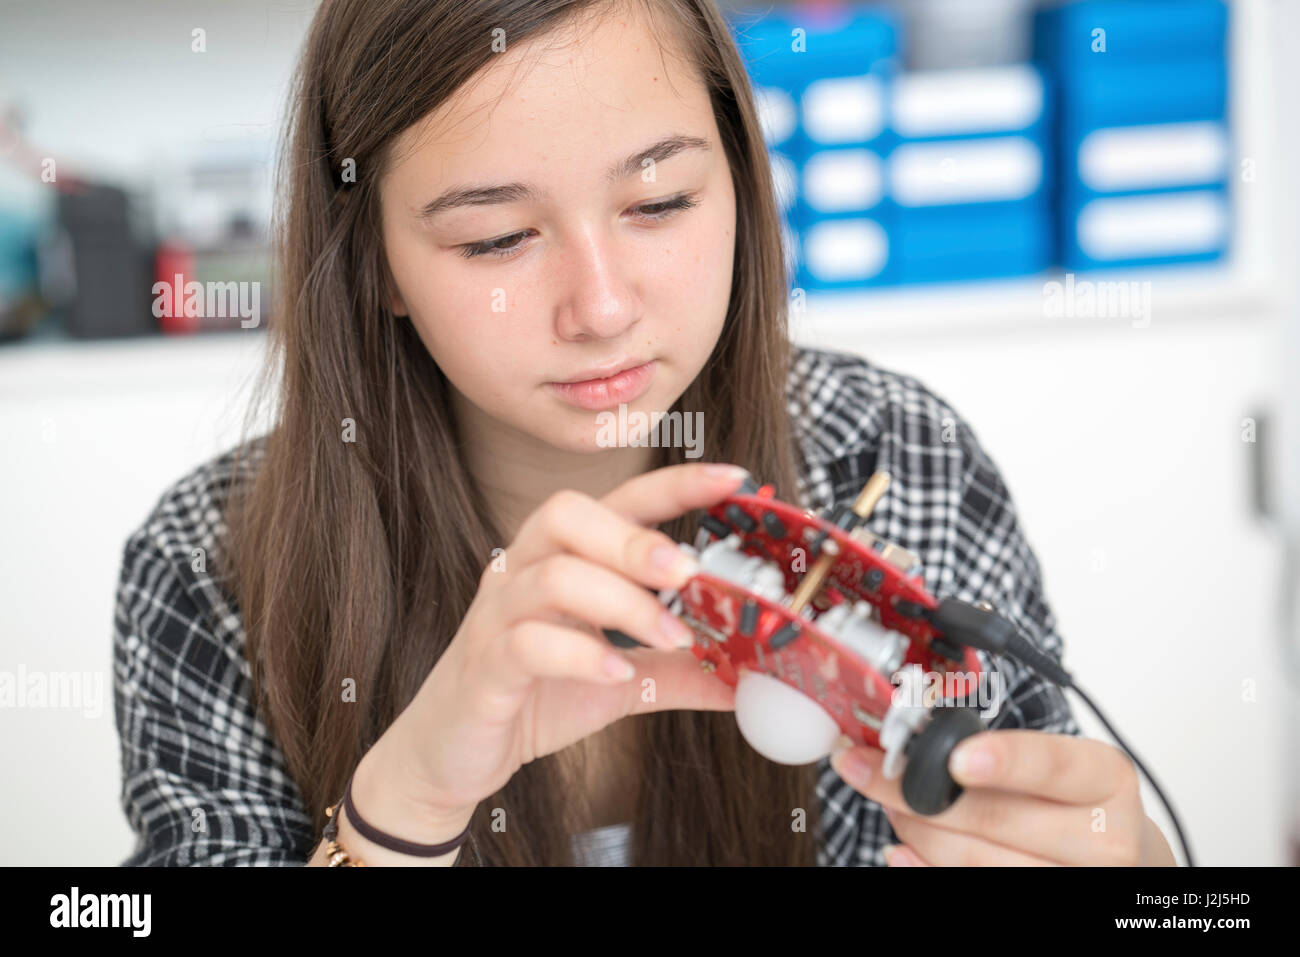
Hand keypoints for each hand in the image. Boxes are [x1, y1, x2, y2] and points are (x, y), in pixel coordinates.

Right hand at [359, 461, 747, 834]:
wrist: (453, 754)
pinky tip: (618, 674)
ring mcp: (498, 615)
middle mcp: (524, 570)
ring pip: (553, 576)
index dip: (676, 484)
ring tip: (671, 635)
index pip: (620, 501)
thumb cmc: (534, 697)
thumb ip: (679, 671)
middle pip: (570, 515)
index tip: (735, 479)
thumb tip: (748, 676)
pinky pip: (526, 643)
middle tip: (690, 571)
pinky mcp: (483, 666)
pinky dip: (580, 655)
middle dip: (637, 538)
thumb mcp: (621, 682)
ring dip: (622, 601)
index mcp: (563, 558)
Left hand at [830, 729, 1176, 865]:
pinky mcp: (1054, 914)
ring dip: (916, 829)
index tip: (956, 756)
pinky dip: (926, 869)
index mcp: (1106, 779)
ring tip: (889, 804)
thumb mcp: (1059, 765)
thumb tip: (913, 737)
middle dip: (917, 791)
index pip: (1053, 765)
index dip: (1005, 760)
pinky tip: (901, 851)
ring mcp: (1081, 882)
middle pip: (997, 818)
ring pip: (976, 860)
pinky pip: (975, 891)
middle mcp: (1104, 838)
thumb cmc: (1073, 802)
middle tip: (870, 769)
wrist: (1119, 855)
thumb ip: (1001, 753)